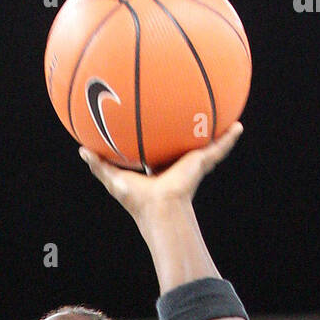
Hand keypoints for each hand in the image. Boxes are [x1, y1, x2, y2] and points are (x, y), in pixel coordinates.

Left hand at [78, 122, 241, 223]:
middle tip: (189, 111)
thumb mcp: (113, 178)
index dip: (157, 138)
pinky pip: (218, 149)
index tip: (155, 124)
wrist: (159, 208)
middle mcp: (176, 165)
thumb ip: (99, 165)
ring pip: (205, 145)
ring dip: (215, 133)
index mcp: (158, 168)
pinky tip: (238, 127)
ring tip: (224, 114)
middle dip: (187, 131)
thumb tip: (81, 150)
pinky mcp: (201, 164)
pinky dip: (229, 140)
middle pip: (183, 144)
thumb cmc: (137, 199)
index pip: (158, 150)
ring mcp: (191, 164)